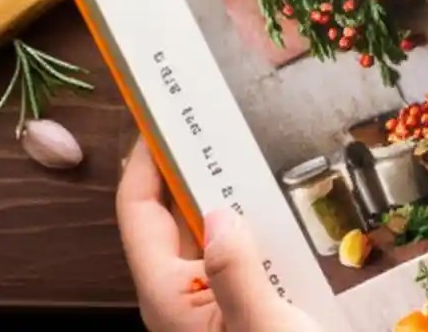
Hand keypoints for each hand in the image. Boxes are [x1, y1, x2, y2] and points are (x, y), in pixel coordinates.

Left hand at [117, 139, 321, 331]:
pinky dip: (258, 220)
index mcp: (170, 294)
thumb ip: (235, 273)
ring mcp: (216, 295)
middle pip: (175, 214)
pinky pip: (244, 247)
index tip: (164, 117)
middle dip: (192, 167)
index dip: (146, 162)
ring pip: (214, 228)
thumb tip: (221, 214)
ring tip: (255, 151)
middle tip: (217, 120)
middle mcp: (185, 290)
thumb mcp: (260, 327)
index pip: (140, 212)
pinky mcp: (247, 299)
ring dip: (231, 193)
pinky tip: (287, 202)